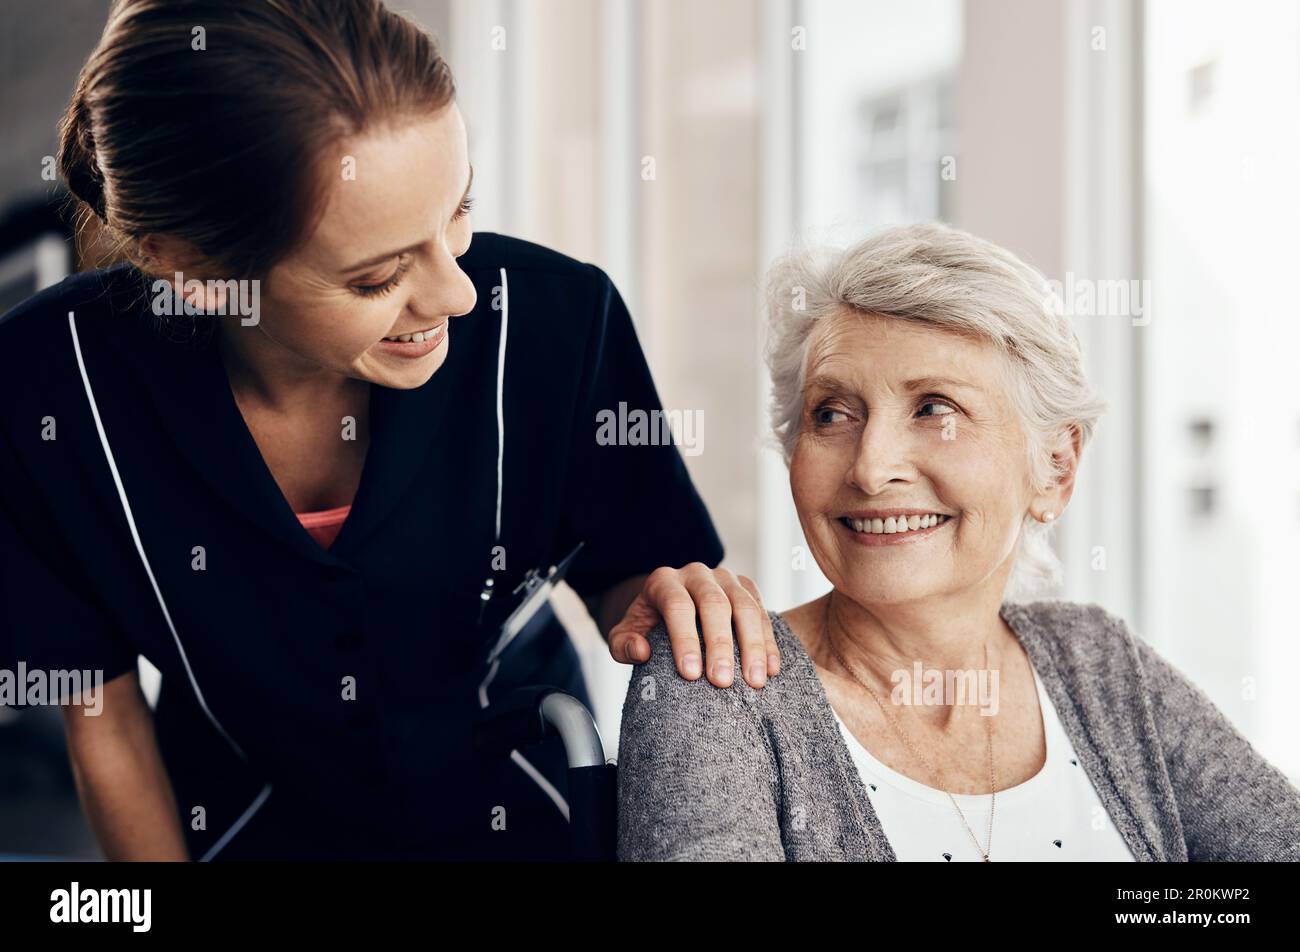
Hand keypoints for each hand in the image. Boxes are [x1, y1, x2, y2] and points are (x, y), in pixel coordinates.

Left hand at [607, 563, 779, 687]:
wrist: (669, 609)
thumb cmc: (647, 628)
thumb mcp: (625, 636)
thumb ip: (623, 645)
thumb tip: (641, 650)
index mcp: (664, 581)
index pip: (677, 606)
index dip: (684, 639)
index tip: (690, 674)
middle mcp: (696, 574)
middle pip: (714, 604)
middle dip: (720, 645)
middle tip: (722, 682)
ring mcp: (725, 579)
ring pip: (745, 606)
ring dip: (752, 645)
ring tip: (754, 681)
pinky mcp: (747, 588)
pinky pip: (763, 613)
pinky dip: (768, 643)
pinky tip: (770, 670)